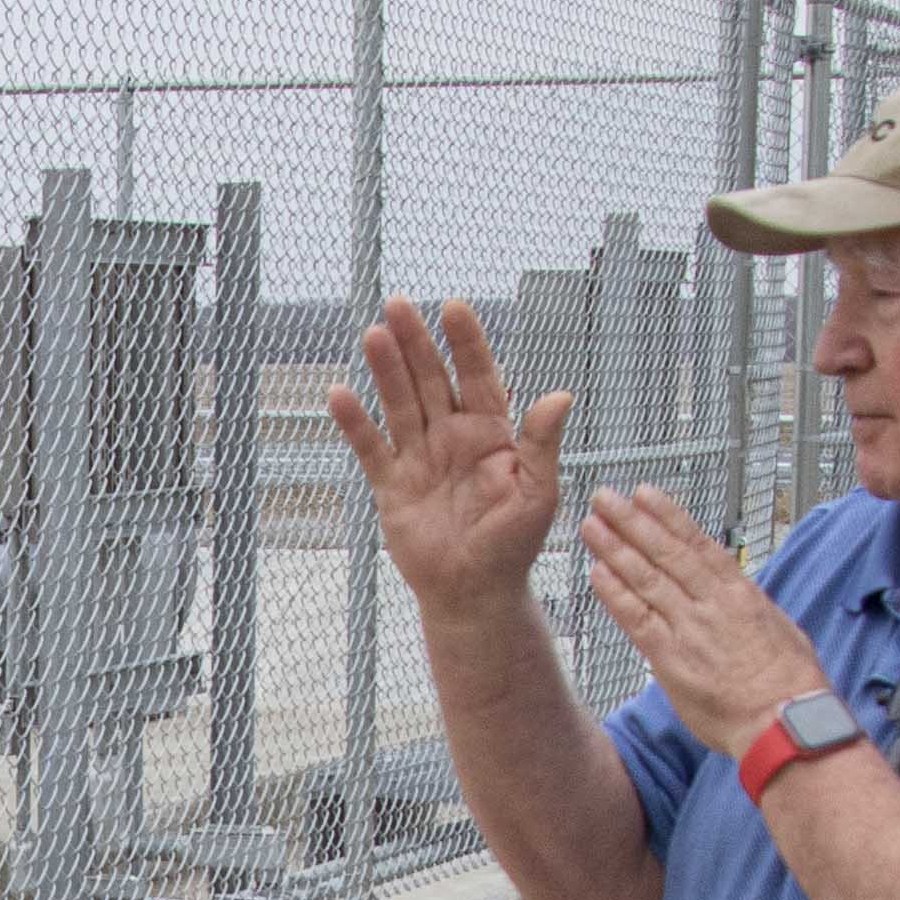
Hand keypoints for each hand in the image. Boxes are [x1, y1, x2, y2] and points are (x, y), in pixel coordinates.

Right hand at [325, 300, 572, 615]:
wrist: (474, 594)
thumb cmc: (513, 546)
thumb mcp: (539, 494)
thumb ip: (542, 445)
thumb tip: (560, 396)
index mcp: (492, 433)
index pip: (478, 376)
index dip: (466, 343)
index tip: (453, 308)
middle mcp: (453, 437)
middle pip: (431, 379)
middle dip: (416, 342)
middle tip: (398, 305)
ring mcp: (419, 458)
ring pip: (400, 403)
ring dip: (385, 370)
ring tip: (372, 334)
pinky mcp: (391, 486)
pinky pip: (370, 449)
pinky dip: (354, 424)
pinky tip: (339, 394)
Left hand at [578, 484, 833, 758]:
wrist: (785, 721)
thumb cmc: (790, 685)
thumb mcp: (779, 630)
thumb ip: (748, 611)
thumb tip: (736, 602)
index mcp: (741, 593)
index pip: (698, 544)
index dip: (668, 516)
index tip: (646, 495)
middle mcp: (712, 604)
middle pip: (665, 552)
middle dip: (632, 522)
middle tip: (605, 498)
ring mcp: (689, 629)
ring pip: (646, 578)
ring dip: (615, 549)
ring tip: (592, 525)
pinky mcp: (671, 659)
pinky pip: (636, 619)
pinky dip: (615, 594)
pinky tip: (597, 572)